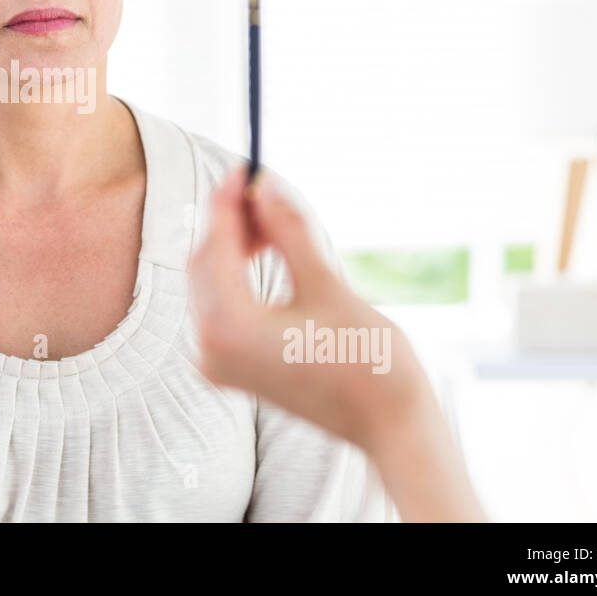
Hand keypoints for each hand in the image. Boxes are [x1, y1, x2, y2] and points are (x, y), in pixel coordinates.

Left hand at [187, 164, 487, 520]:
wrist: (392, 427)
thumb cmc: (370, 360)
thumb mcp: (328, 284)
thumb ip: (289, 232)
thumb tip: (264, 185)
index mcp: (228, 329)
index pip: (215, 247)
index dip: (228, 202)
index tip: (245, 168)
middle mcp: (210, 349)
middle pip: (204, 264)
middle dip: (230, 222)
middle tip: (262, 188)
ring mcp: (216, 363)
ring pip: (210, 284)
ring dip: (234, 246)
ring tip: (273, 218)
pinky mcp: (230, 368)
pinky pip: (220, 307)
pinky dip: (238, 276)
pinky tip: (267, 252)